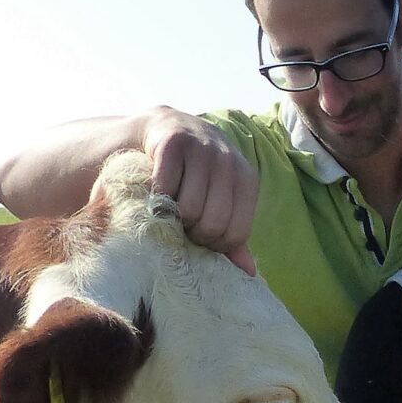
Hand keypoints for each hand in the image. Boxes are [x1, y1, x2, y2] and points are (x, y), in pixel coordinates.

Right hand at [143, 110, 259, 273]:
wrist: (163, 130)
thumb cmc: (193, 176)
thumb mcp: (218, 202)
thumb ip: (232, 237)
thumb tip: (248, 272)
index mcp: (247, 179)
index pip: (236, 233)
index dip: (213, 244)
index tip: (197, 235)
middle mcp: (229, 160)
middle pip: (213, 223)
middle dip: (192, 233)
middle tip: (180, 224)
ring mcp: (202, 148)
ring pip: (189, 208)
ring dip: (172, 218)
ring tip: (168, 210)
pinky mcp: (172, 142)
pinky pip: (165, 188)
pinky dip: (156, 198)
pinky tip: (154, 194)